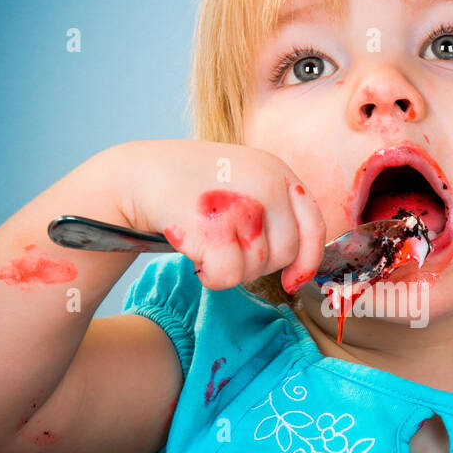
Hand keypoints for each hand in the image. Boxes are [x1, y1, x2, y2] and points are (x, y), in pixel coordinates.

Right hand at [113, 139, 325, 292]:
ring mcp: (240, 204)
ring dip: (230, 269)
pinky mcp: (212, 227)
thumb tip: (300, 272)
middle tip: (227, 251)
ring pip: (256, 268)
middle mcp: (265, 184)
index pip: (313, 225)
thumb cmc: (193, 187)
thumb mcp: (244, 181)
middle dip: (258, 265)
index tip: (293, 280)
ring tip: (207, 246)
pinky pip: (228, 276)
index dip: (308, 260)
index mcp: (276, 171)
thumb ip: (275, 211)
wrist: (138, 175)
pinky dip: (211, 277)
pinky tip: (195, 256)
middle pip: (285, 252)